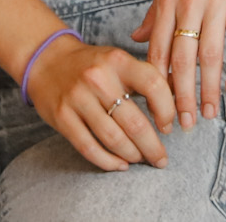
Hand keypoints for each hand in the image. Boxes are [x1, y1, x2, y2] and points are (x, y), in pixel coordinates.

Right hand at [24, 33, 174, 170]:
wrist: (46, 59)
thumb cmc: (91, 65)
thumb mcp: (118, 60)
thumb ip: (146, 77)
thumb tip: (179, 100)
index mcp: (117, 60)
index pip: (153, 84)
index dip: (167, 110)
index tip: (168, 126)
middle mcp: (97, 77)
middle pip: (134, 122)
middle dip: (152, 147)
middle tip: (161, 159)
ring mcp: (77, 98)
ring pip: (113, 138)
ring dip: (132, 155)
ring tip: (139, 159)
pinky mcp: (61, 116)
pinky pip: (89, 147)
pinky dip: (108, 162)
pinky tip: (119, 165)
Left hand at [132, 0, 225, 126]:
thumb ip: (156, 10)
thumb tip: (137, 37)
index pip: (157, 48)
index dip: (156, 82)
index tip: (155, 109)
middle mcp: (189, 1)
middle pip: (181, 58)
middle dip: (180, 95)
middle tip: (182, 125)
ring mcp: (218, 1)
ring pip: (209, 54)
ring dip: (208, 89)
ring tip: (209, 114)